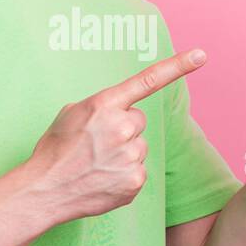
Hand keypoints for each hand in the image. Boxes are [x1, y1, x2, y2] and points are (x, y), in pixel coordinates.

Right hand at [24, 49, 206, 222]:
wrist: (44, 191)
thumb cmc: (55, 150)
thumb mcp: (71, 114)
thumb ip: (101, 107)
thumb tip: (118, 113)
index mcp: (104, 104)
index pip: (147, 80)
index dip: (177, 66)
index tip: (201, 55)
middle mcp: (121, 126)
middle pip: (139, 121)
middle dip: (123, 130)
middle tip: (98, 144)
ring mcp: (130, 155)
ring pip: (139, 147)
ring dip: (124, 154)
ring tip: (97, 164)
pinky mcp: (135, 181)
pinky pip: (139, 171)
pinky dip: (124, 175)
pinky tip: (103, 179)